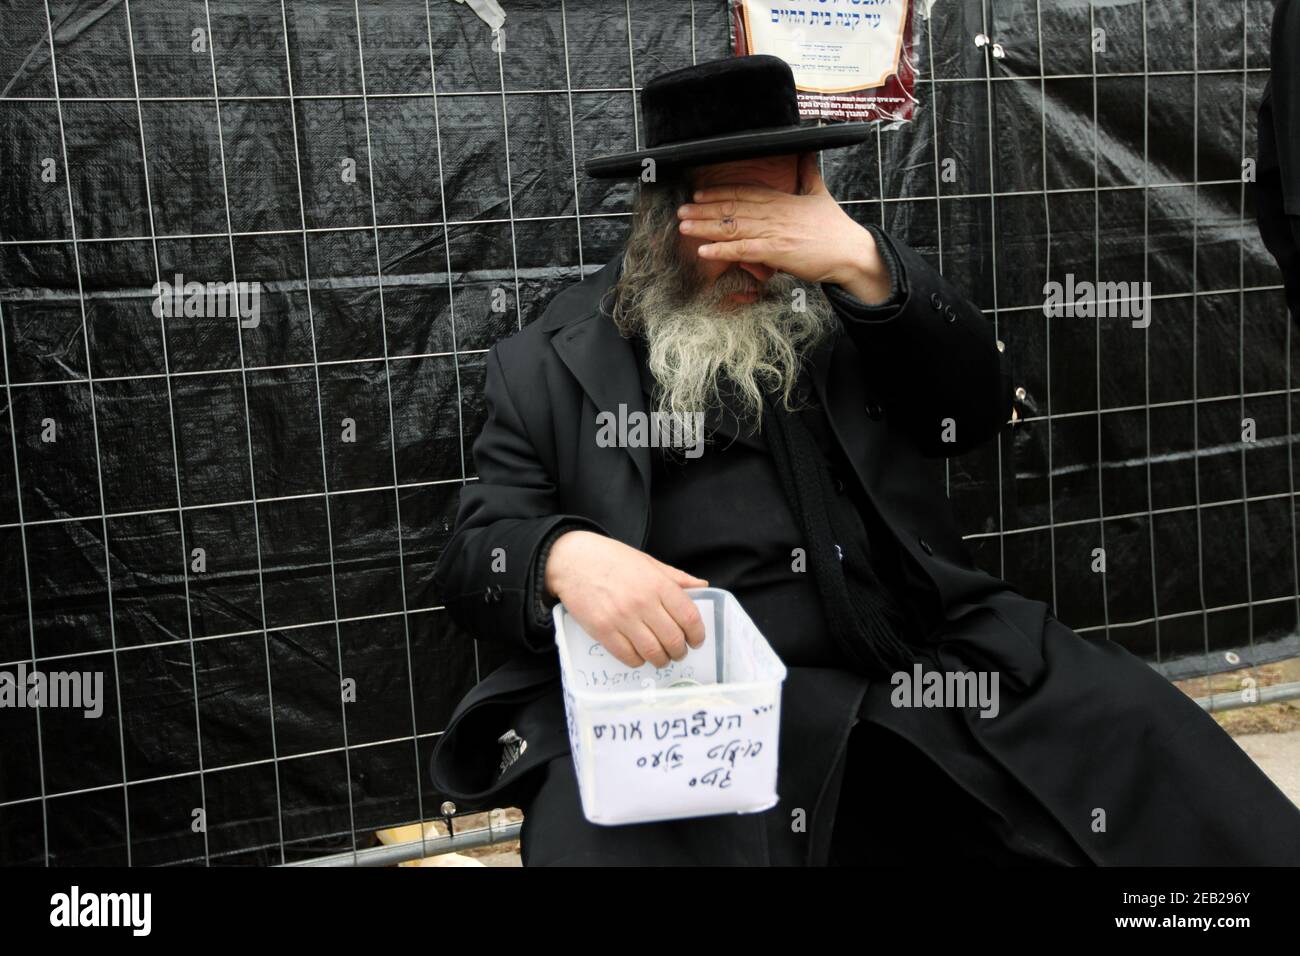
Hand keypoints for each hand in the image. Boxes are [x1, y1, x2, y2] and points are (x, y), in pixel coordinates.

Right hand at [544, 530, 708, 668]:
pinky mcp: (602, 630)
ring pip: (653, 653)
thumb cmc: (610, 559)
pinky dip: (638, 661)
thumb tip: (702, 587)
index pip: (689, 618)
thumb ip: (676, 577)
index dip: (697, 635)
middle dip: (680, 651)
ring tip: (661, 657)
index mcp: (658, 584)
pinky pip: (628, 657)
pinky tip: (639, 656)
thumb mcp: (648, 562)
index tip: (696, 640)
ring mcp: (621, 618)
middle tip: (679, 652)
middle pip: (673, 639)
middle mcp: (642, 602)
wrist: (572, 560)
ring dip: (661, 660)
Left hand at [676, 151, 891, 302]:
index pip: (743, 192)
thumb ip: (807, 171)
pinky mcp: (777, 252)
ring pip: (732, 227)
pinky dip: (722, 250)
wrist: (851, 252)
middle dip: (704, 209)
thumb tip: (805, 150)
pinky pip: (743, 250)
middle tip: (680, 210)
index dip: (719, 192)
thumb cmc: (835, 227)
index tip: (698, 194)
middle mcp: (774, 212)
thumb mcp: (819, 192)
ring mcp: (774, 231)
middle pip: (732, 208)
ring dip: (705, 227)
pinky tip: (704, 251)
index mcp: (781, 199)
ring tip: (683, 227)